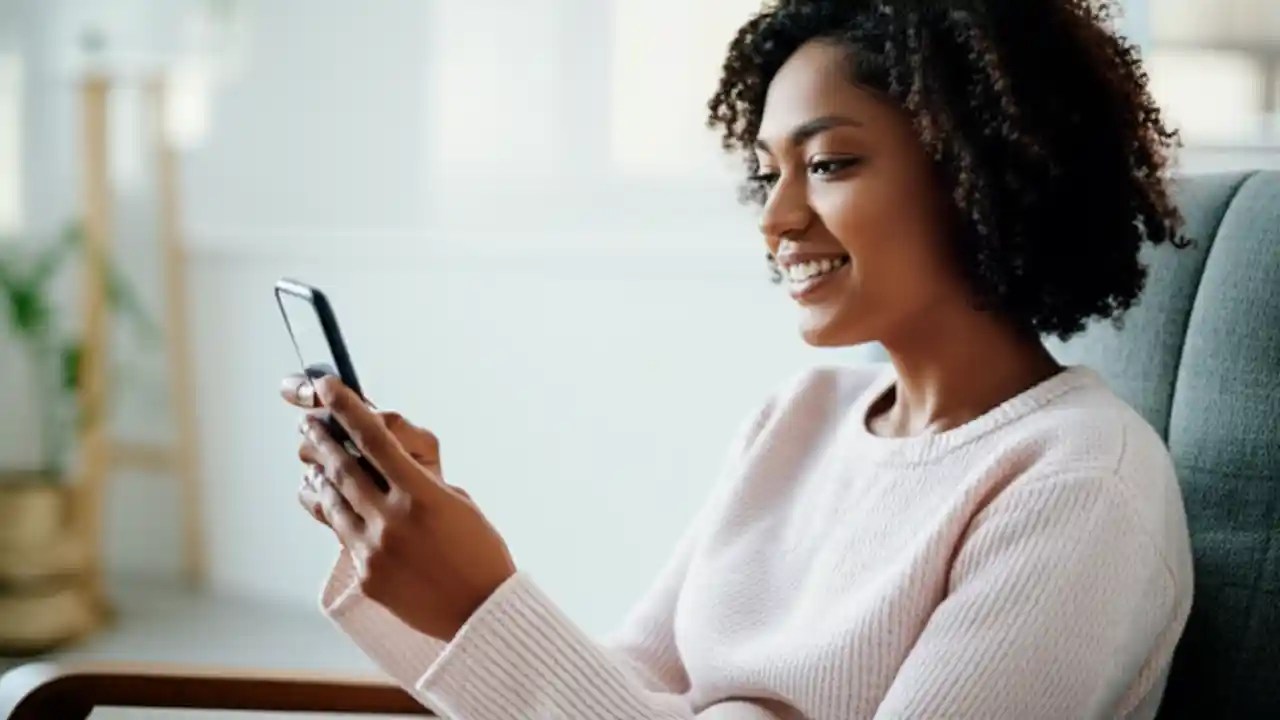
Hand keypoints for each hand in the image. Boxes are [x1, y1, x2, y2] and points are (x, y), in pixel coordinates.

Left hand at [281, 373, 516, 641]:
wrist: (481, 611)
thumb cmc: (478, 549)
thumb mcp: (456, 501)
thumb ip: (416, 480)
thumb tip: (380, 465)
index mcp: (422, 494)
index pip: (373, 439)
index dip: (346, 407)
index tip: (327, 385)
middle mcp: (392, 519)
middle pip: (342, 467)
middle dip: (322, 439)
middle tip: (309, 423)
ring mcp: (374, 549)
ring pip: (334, 500)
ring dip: (321, 476)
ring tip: (314, 461)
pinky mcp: (366, 574)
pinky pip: (343, 534)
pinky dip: (335, 511)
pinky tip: (330, 501)